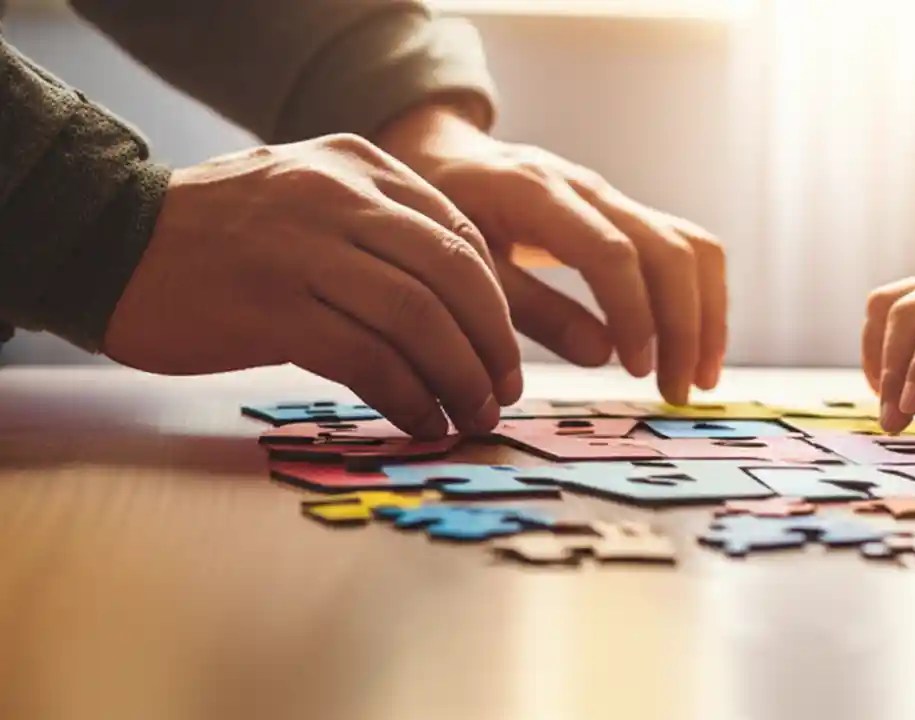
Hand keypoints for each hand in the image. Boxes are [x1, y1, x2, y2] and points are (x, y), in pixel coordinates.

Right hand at [103, 134, 521, 437]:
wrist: (108, 239)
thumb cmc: (219, 234)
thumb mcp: (308, 197)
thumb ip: (379, 230)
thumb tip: (459, 311)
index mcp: (359, 164)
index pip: (461, 235)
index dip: (496, 305)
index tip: (502, 355)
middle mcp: (340, 196)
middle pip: (455, 275)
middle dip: (492, 346)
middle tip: (499, 396)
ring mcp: (306, 249)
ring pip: (420, 318)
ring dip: (459, 379)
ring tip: (469, 419)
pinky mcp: (273, 307)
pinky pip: (369, 358)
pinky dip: (408, 397)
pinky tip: (420, 422)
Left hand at [377, 103, 726, 404]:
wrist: (445, 156)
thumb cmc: (444, 213)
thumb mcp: (466, 265)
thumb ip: (530, 309)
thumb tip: (604, 355)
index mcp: (538, 196)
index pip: (612, 253)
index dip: (634, 314)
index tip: (638, 370)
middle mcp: (590, 190)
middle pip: (669, 249)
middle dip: (685, 326)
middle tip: (676, 392)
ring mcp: (615, 199)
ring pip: (691, 246)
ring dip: (707, 315)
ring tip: (699, 379)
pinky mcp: (628, 216)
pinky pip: (684, 249)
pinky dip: (700, 299)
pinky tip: (693, 348)